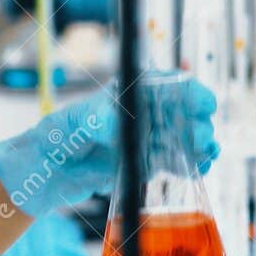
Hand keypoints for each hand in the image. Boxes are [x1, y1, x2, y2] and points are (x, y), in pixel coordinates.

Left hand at [0, 74, 218, 217]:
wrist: (48, 169)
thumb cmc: (58, 134)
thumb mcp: (75, 122)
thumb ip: (97, 119)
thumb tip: (118, 123)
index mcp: (129, 94)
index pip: (166, 85)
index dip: (188, 90)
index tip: (203, 101)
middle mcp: (143, 113)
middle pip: (182, 112)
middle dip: (197, 122)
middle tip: (201, 136)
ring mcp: (148, 137)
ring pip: (184, 137)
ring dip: (200, 143)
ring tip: (208, 153)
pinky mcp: (148, 162)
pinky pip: (176, 161)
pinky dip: (192, 164)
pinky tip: (203, 167)